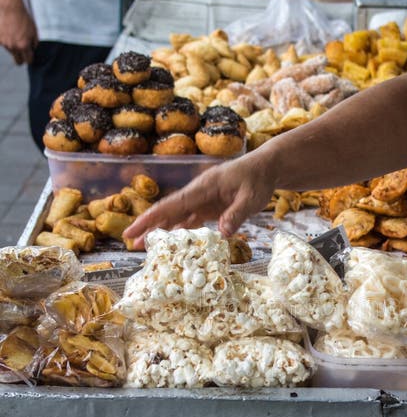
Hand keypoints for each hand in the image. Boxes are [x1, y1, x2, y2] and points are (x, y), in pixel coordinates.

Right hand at [0, 1, 36, 63]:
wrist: (9, 7)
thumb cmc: (23, 18)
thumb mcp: (34, 30)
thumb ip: (34, 43)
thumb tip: (32, 50)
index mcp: (23, 45)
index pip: (28, 60)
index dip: (29, 59)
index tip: (29, 56)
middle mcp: (13, 46)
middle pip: (18, 62)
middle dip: (21, 59)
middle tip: (22, 54)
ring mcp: (4, 43)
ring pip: (11, 51)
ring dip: (13, 46)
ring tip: (14, 34)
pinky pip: (4, 44)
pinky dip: (6, 40)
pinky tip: (8, 31)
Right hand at [123, 153, 274, 248]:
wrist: (265, 169)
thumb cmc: (258, 180)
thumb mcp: (251, 198)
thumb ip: (236, 214)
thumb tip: (222, 234)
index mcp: (203, 187)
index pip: (172, 204)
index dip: (152, 218)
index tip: (133, 229)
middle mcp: (198, 193)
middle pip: (169, 211)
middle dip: (149, 226)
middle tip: (130, 242)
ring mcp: (202, 200)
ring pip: (176, 217)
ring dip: (161, 231)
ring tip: (145, 247)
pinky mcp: (208, 207)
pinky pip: (189, 220)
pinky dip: (179, 232)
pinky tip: (170, 244)